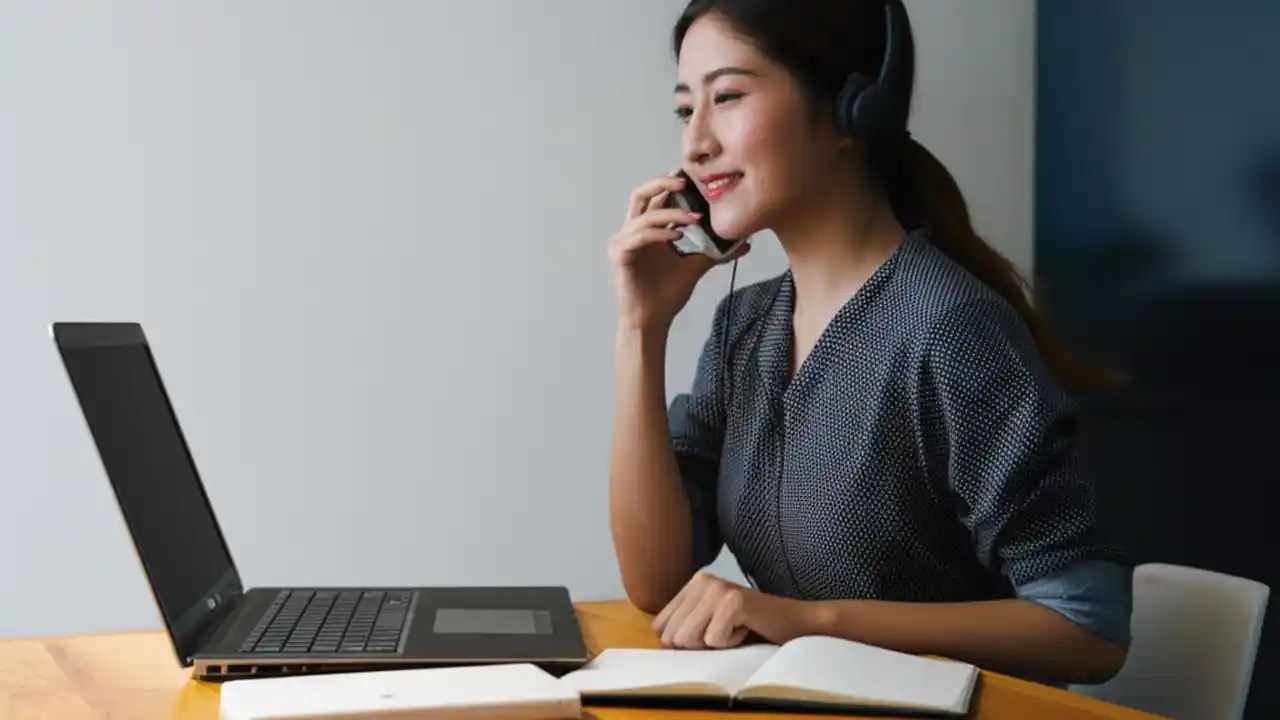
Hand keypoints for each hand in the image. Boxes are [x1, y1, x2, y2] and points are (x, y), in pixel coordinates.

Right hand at [607, 171, 749, 331]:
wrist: (652, 321)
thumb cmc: (666, 295)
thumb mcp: (695, 266)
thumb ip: (715, 252)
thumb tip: (744, 243)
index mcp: (648, 230)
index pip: (658, 198)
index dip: (673, 185)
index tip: (695, 177)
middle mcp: (632, 231)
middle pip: (642, 194)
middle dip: (662, 184)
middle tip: (685, 182)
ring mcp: (623, 241)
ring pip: (644, 214)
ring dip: (670, 213)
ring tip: (694, 218)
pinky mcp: (620, 254)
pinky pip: (639, 236)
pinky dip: (658, 233)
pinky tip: (677, 237)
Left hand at [651, 571, 753, 648]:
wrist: (794, 624)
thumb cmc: (750, 628)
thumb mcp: (708, 624)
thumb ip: (682, 628)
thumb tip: (659, 642)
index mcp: (692, 584)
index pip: (659, 627)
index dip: (684, 642)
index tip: (712, 632)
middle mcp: (702, 580)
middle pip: (672, 636)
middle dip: (700, 644)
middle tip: (726, 630)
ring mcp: (718, 588)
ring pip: (689, 639)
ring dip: (715, 644)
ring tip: (735, 628)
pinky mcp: (734, 601)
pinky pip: (714, 640)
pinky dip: (732, 644)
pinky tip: (746, 629)